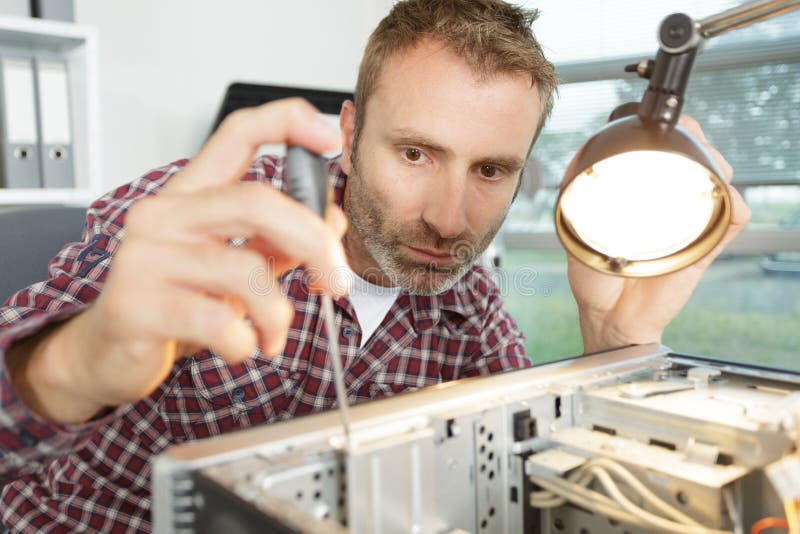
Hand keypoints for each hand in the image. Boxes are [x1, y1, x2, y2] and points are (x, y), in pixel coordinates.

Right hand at [9, 98, 350, 422]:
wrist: (110, 353)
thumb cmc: (174, 303)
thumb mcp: (233, 266)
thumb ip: (278, 241)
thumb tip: (331, 221)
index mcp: (190, 196)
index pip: (237, 134)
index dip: (287, 124)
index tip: (330, 138)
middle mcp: (163, 215)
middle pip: (257, 203)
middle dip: (315, 242)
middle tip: (338, 280)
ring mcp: (145, 257)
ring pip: (246, 271)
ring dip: (277, 314)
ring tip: (271, 334)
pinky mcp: (136, 304)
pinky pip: (219, 322)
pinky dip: (246, 343)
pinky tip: (241, 347)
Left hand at [566, 115, 750, 353]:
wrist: (609, 315)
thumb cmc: (597, 276)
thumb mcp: (576, 227)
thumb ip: (574, 193)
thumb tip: (578, 157)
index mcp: (646, 197)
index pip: (669, 151)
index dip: (674, 129)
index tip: (660, 120)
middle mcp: (672, 205)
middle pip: (701, 157)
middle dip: (697, 138)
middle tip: (682, 135)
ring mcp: (692, 223)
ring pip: (722, 179)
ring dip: (716, 163)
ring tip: (699, 163)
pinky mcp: (706, 246)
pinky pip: (733, 218)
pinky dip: (733, 202)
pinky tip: (719, 198)